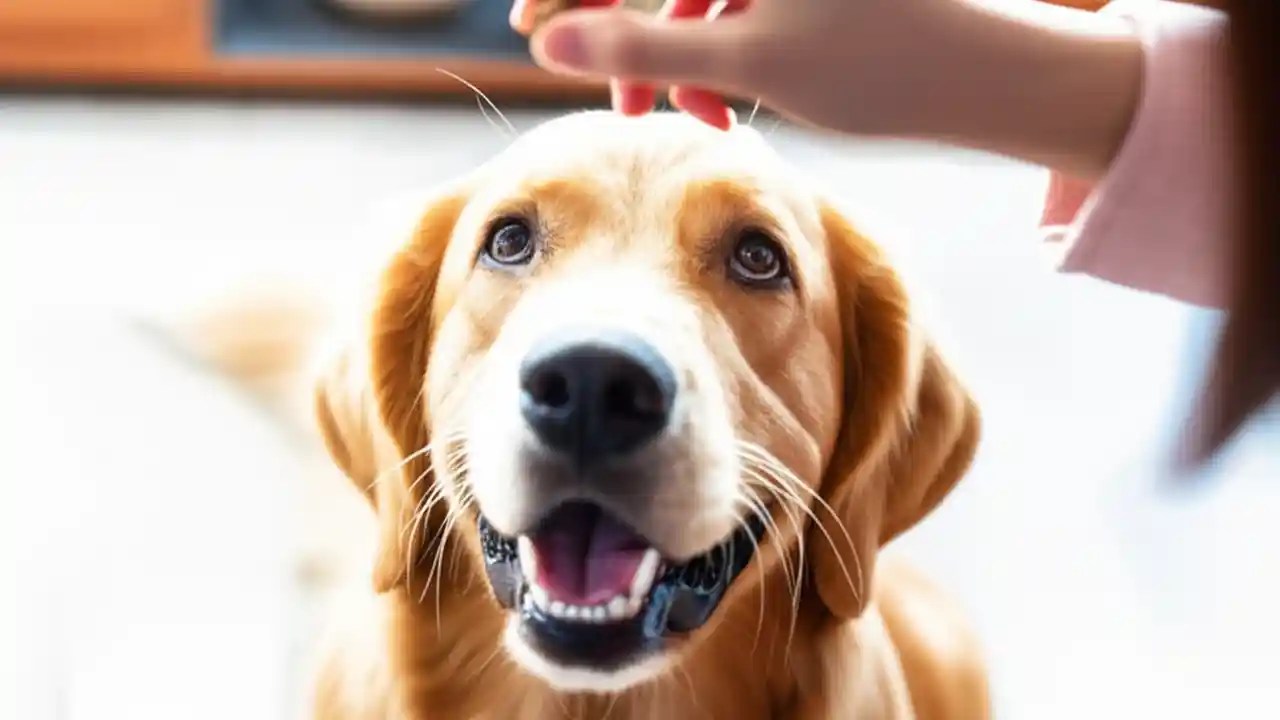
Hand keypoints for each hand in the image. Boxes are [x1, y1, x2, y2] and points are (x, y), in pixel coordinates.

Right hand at [512, 0, 1142, 179]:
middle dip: (631, 35)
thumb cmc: (877, 63)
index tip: (530, 30)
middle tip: (623, 103)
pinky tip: (727, 97)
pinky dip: (722, 43)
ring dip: (679, 51)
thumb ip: (637, 49)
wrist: (986, 72)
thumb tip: (545, 43)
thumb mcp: (744, 60)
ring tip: (695, 115)